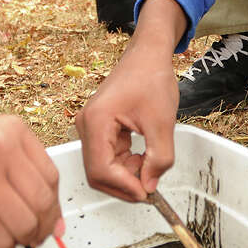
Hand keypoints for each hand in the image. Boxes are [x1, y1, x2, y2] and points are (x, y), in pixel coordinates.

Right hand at [0, 111, 62, 247]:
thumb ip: (23, 174)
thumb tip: (55, 221)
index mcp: (13, 131)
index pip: (52, 176)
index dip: (53, 204)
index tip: (49, 216)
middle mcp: (3, 151)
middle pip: (43, 202)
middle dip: (42, 226)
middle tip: (35, 234)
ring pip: (26, 224)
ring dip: (24, 238)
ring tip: (13, 236)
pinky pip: (3, 240)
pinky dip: (4, 247)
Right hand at [75, 0, 185, 201]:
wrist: (147, 55)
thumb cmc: (152, 78)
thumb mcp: (162, 122)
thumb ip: (159, 158)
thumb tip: (150, 185)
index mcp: (96, 121)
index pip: (101, 169)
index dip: (124, 186)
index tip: (147, 192)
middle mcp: (85, 124)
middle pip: (97, 172)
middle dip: (123, 184)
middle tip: (149, 187)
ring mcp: (90, 126)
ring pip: (101, 167)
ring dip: (125, 175)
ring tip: (149, 166)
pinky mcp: (98, 127)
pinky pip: (106, 156)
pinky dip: (124, 164)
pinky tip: (142, 158)